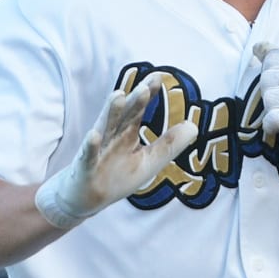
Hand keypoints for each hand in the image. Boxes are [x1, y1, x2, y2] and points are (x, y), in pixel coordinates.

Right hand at [35, 72, 198, 228]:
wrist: (84, 199)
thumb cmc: (116, 177)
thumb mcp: (148, 162)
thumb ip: (169, 144)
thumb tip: (194, 126)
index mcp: (126, 134)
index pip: (137, 110)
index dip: (147, 94)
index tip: (158, 77)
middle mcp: (111, 137)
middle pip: (123, 116)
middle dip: (133, 101)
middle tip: (145, 86)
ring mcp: (97, 151)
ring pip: (105, 129)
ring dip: (111, 113)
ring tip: (118, 95)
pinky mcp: (85, 168)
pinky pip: (88, 156)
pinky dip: (91, 146)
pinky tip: (93, 135)